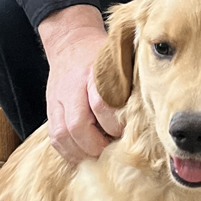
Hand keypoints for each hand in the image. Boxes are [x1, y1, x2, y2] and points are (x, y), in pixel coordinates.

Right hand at [38, 5, 123, 163]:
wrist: (70, 43)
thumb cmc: (101, 55)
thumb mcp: (118, 60)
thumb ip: (130, 84)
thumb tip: (149, 114)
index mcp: (92, 74)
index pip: (101, 104)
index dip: (114, 125)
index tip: (127, 134)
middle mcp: (71, 88)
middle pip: (77, 125)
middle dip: (97, 144)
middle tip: (113, 151)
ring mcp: (57, 100)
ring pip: (63, 135)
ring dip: (82, 152)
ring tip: (99, 157)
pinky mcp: (50, 110)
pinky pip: (55, 138)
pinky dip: (69, 152)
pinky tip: (84, 156)